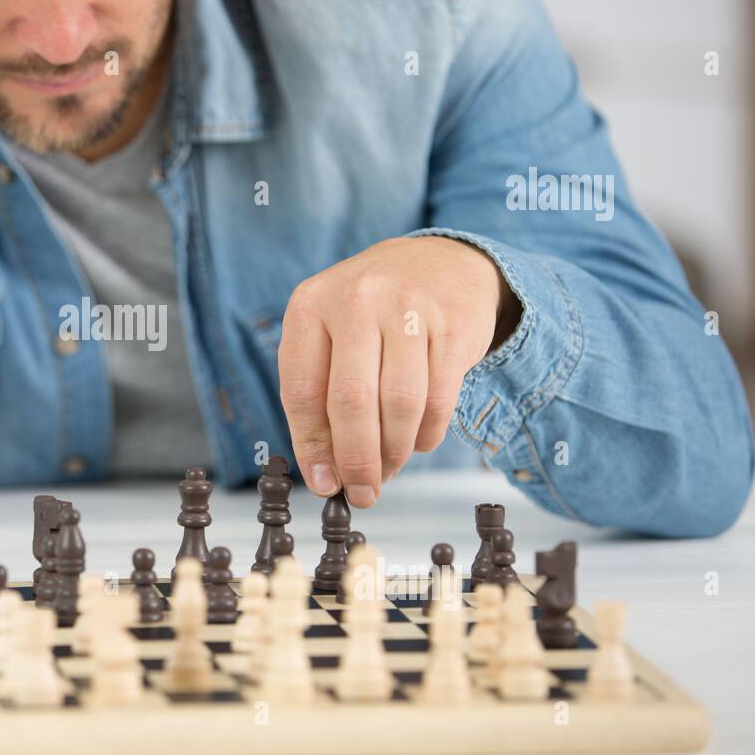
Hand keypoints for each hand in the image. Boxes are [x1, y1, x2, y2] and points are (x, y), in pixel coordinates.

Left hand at [277, 236, 521, 508]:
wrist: (440, 262)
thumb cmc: (371, 313)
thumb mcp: (328, 336)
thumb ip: (318, 397)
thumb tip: (326, 476)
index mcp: (310, 306)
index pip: (302, 391)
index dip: (313, 446)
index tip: (324, 483)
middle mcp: (357, 300)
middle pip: (351, 401)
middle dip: (357, 460)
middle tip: (363, 492)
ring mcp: (408, 308)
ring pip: (399, 405)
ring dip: (394, 452)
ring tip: (389, 468)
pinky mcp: (452, 325)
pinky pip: (439, 399)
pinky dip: (427, 434)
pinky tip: (417, 440)